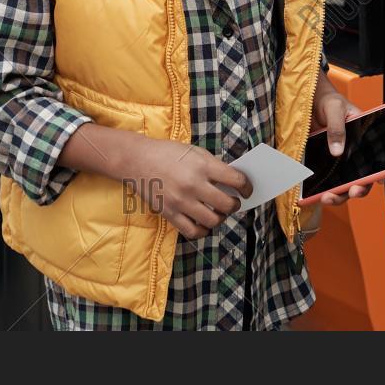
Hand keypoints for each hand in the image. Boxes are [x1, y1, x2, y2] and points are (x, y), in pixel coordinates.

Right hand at [123, 136, 250, 239]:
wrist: (136, 160)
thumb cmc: (168, 153)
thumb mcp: (194, 152)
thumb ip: (214, 166)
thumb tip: (233, 182)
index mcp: (202, 165)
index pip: (236, 180)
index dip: (247, 187)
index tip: (247, 190)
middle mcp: (193, 184)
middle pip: (227, 204)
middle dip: (235, 205)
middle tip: (233, 202)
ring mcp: (181, 201)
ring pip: (213, 221)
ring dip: (220, 218)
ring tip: (218, 213)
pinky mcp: (170, 214)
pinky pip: (193, 232)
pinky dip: (202, 231)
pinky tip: (203, 224)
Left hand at [310, 71, 370, 205]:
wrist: (308, 100)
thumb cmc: (328, 101)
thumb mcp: (335, 108)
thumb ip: (337, 128)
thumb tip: (337, 151)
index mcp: (362, 141)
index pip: (376, 162)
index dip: (379, 173)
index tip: (377, 181)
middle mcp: (352, 155)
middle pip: (359, 180)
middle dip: (356, 189)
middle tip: (351, 191)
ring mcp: (336, 162)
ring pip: (340, 186)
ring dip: (337, 195)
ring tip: (327, 197)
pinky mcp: (320, 165)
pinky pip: (322, 182)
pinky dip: (317, 191)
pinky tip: (312, 196)